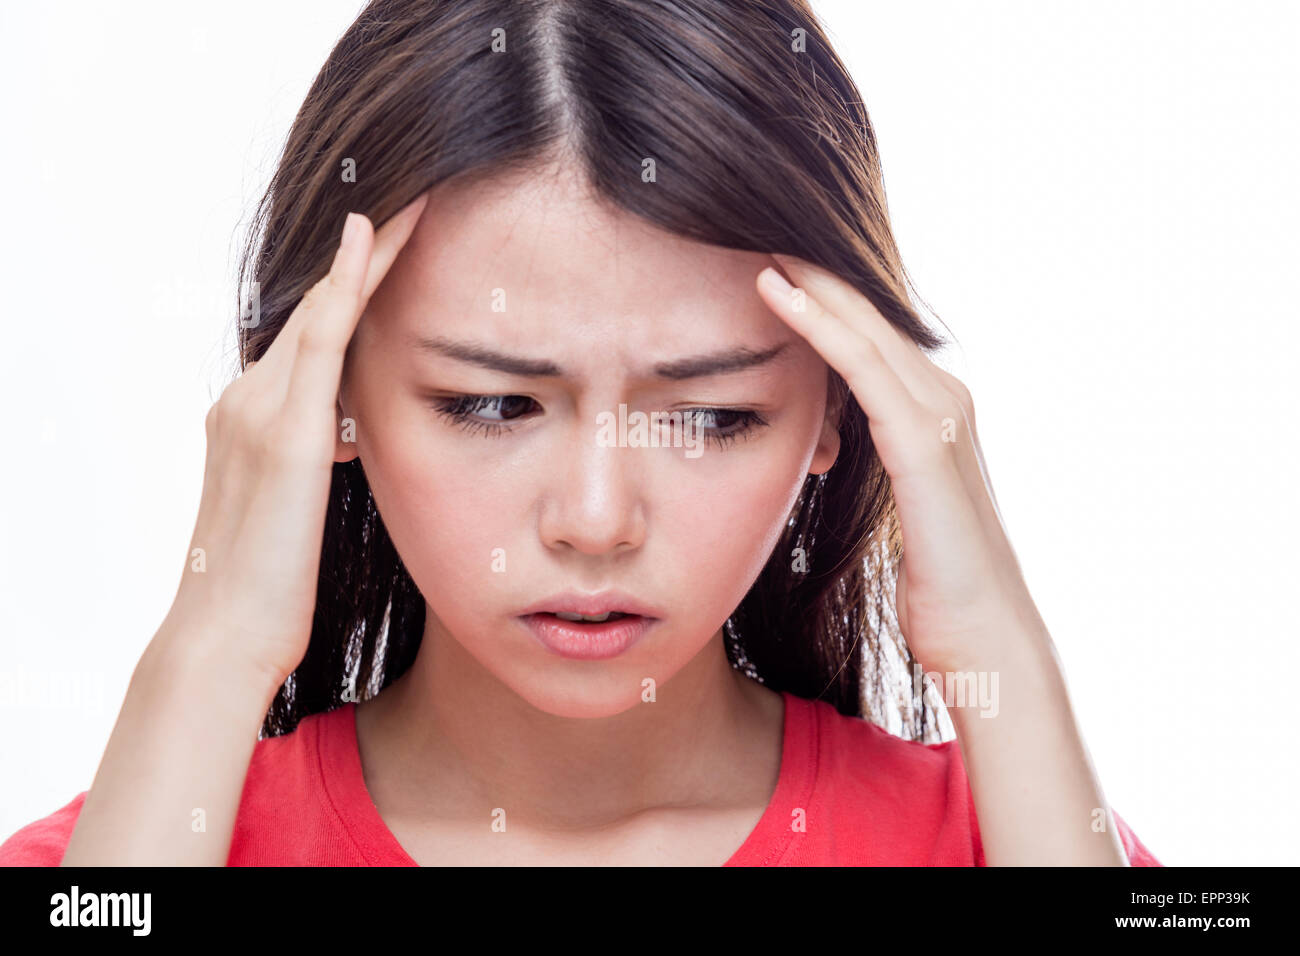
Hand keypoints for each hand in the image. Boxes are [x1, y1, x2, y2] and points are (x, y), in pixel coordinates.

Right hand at [159, 194, 427, 692]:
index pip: (311, 338)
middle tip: (412, 200)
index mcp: (253, 420)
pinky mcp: (284, 435)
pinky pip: (320, 341)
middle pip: (314, 311)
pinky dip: (345, 286)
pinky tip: (370, 239)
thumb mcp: (298, 509)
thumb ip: (322, 458)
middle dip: (363, 258)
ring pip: (318, 312)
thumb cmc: (268, 587)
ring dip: (366, 256)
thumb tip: (356, 436)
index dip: (351, 289)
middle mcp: (247, 401)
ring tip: (412, 203)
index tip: (393, 247)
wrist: (225, 636)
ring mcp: (259, 412)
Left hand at [756, 254, 1042, 674]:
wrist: (986, 638)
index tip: (761, 257)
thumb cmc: (937, 583)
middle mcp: (942, 397)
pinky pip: (864, 367)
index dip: (816, 293)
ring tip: (753, 237)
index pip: (865, 336)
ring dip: (809, 279)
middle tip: (748, 221)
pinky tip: (779, 295)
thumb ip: (872, 461)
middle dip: (810, 268)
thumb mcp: (897, 506)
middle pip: (864, 315)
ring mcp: (941, 414)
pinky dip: (820, 326)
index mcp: (930, 411)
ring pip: (864, 327)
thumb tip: (827, 444)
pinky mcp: (926, 442)